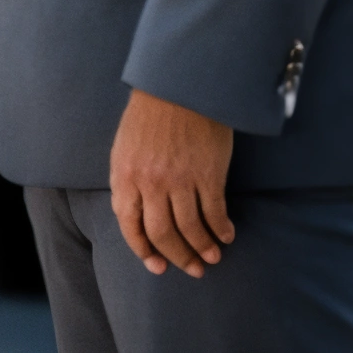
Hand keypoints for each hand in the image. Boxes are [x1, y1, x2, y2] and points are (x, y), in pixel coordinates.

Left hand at [108, 89, 234, 278]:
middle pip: (163, 234)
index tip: (157, 266)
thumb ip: (128, 181)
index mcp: (125, 175)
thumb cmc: (150, 114)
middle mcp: (150, 182)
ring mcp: (180, 179)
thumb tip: (136, 216)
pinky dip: (221, 229)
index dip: (144, 250)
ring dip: (203, 248)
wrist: (178, 84)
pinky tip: (227, 235)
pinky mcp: (208, 173)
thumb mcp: (125, 147)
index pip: (130, 226)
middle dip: (178, 257)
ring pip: (190, 228)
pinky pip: (215, 212)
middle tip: (193, 269)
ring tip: (212, 257)